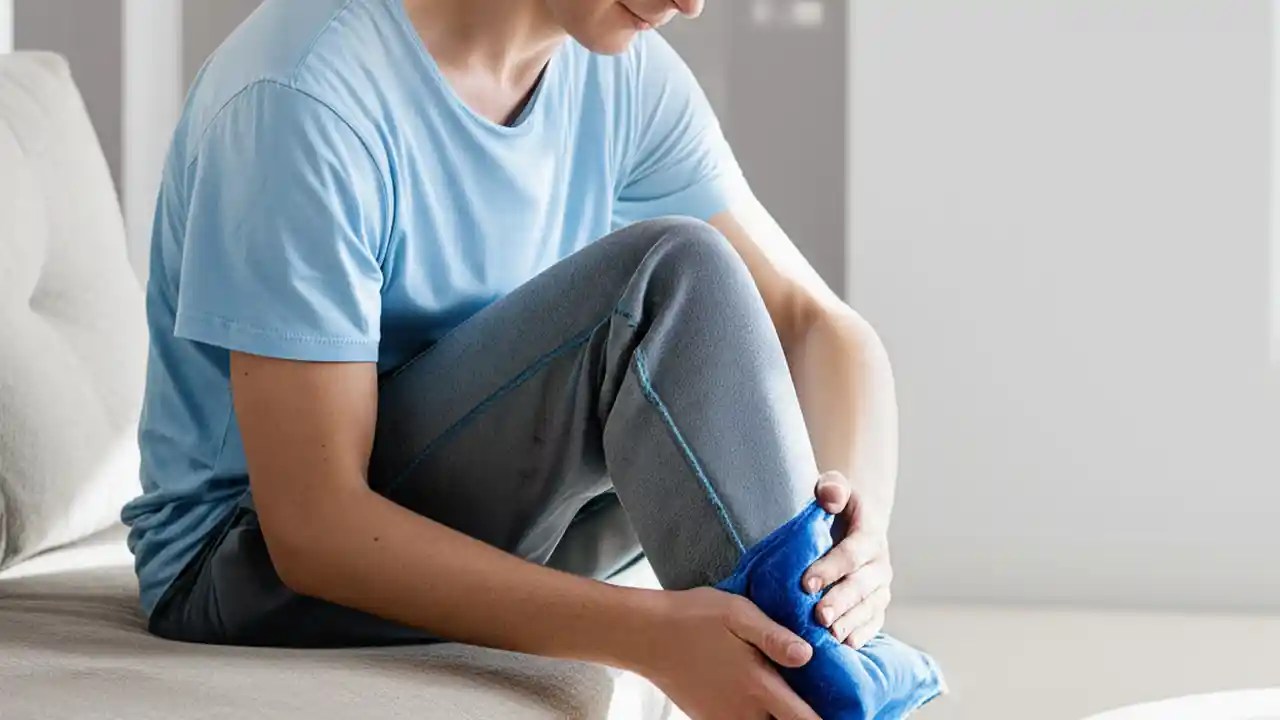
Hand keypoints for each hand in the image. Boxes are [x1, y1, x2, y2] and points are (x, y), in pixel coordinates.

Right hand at [632, 588, 819, 719]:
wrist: (645, 636)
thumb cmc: (693, 617)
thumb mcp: (738, 613)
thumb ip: (774, 636)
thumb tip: (809, 655)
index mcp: (757, 685)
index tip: (845, 714)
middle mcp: (743, 711)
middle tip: (823, 706)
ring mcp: (725, 719)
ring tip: (792, 704)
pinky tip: (764, 704)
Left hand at [803, 471, 893, 649]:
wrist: (854, 522)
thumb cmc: (836, 505)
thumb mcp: (834, 487)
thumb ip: (831, 487)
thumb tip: (829, 496)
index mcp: (870, 535)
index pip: (853, 553)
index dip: (831, 568)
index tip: (807, 583)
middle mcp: (879, 564)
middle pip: (862, 586)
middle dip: (841, 602)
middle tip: (819, 616)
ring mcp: (879, 587)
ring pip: (869, 608)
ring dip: (850, 623)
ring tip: (830, 636)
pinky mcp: (875, 605)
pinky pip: (873, 623)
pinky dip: (861, 635)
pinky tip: (846, 645)